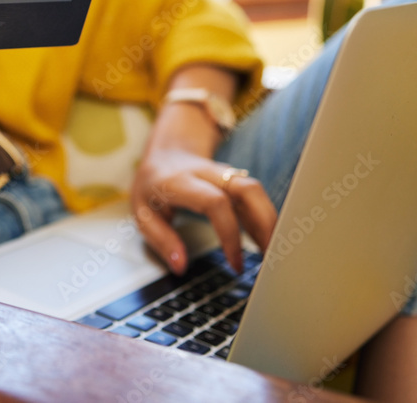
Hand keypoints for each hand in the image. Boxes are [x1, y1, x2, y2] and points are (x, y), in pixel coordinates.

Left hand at [132, 148, 276, 274]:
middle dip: (265, 224)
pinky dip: (265, 219)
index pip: (215, 203)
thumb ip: (161, 240)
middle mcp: (206, 173)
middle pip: (247, 189)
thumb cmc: (153, 186)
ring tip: (273, 254)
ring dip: (270, 222)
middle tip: (270, 258)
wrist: (166, 151)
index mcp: (180, 182)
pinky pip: (255, 197)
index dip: (230, 234)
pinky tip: (266, 242)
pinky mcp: (235, 180)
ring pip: (256, 191)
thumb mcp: (143, 213)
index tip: (236, 264)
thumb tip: (180, 265)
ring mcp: (224, 174)